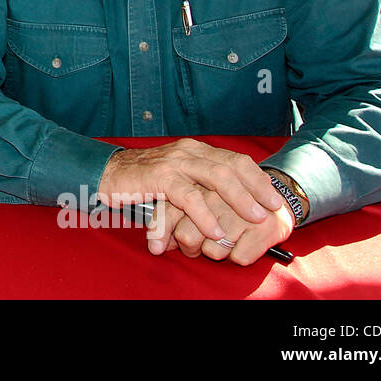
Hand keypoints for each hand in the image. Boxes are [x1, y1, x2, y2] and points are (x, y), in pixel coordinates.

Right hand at [98, 138, 284, 243]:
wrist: (106, 173)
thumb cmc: (144, 180)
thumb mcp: (178, 176)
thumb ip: (200, 184)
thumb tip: (232, 204)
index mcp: (196, 150)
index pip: (236, 159)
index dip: (258, 178)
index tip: (274, 197)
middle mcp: (189, 151)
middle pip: (232, 165)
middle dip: (256, 188)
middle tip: (271, 209)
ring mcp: (174, 162)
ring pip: (216, 176)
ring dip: (238, 199)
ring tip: (253, 218)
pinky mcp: (159, 177)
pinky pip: (188, 196)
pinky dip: (204, 214)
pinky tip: (214, 229)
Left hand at [154, 187, 293, 264]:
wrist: (276, 199)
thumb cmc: (228, 204)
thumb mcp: (197, 202)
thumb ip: (173, 218)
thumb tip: (155, 246)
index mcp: (197, 182)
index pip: (168, 212)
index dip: (160, 232)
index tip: (155, 248)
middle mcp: (217, 195)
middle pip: (186, 237)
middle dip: (190, 249)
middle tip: (201, 246)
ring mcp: (241, 211)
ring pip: (212, 251)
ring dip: (216, 253)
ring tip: (227, 240)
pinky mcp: (265, 228)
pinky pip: (238, 257)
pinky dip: (239, 255)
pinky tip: (246, 242)